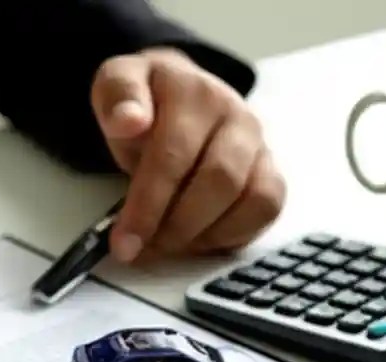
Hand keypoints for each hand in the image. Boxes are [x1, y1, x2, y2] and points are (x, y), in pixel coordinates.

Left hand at [90, 47, 285, 262]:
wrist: (175, 93)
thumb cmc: (142, 102)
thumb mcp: (115, 86)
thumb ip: (117, 99)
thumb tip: (129, 121)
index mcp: (194, 92)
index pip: (174, 154)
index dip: (148, 205)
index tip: (124, 243)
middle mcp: (236, 115)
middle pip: (219, 180)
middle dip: (177, 227)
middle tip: (143, 251)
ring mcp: (259, 143)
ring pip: (252, 198)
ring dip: (206, 234)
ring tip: (167, 245)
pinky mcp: (270, 168)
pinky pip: (267, 208)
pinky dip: (234, 234)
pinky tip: (198, 241)